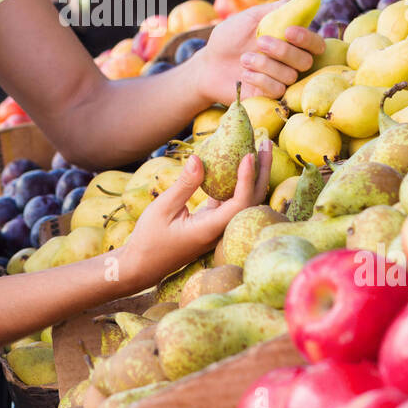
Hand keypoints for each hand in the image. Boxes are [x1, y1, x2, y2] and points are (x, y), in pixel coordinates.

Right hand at [118, 139, 272, 290]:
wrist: (143, 266)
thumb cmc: (149, 240)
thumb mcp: (163, 209)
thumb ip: (183, 185)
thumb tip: (198, 158)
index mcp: (210, 229)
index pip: (240, 203)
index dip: (247, 178)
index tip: (248, 154)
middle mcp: (221, 230)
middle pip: (252, 200)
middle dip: (261, 171)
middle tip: (265, 142)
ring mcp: (218, 227)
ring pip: (244, 200)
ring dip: (252, 175)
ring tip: (257, 148)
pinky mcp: (211, 223)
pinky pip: (230, 201)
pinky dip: (235, 182)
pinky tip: (234, 163)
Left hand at [191, 3, 324, 102]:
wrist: (208, 64)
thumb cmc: (229, 38)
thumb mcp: (250, 18)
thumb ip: (275, 9)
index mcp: (290, 41)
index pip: (315, 43)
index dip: (307, 38)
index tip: (288, 31)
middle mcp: (290, 61)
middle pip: (306, 60)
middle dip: (283, 51)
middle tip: (260, 42)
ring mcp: (281, 80)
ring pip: (290, 76)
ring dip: (265, 65)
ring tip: (244, 59)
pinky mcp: (270, 95)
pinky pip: (277, 90)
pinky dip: (260, 79)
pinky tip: (244, 74)